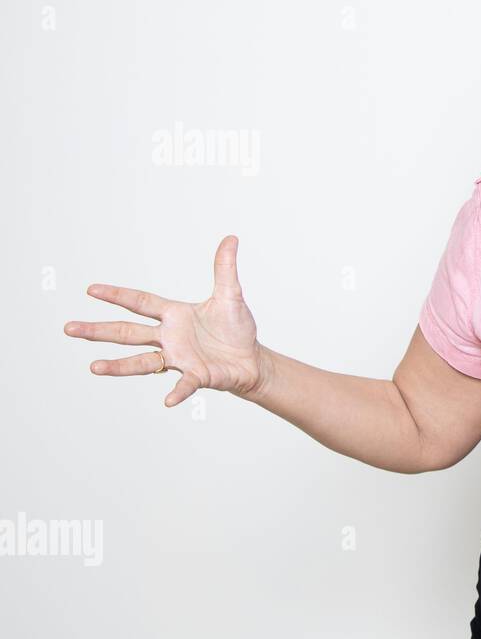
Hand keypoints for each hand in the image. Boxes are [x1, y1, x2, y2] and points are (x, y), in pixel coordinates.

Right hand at [64, 235, 261, 406]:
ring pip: (143, 362)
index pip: (140, 302)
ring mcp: (180, 358)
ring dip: (119, 366)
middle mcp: (170, 338)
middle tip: (69, 328)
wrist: (253, 359)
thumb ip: (225, 268)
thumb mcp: (231, 295)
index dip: (117, 296)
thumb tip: (231, 237)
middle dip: (99, 331)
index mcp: (174, 315)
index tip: (91, 289)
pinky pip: (185, 385)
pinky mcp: (198, 376)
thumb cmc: (237, 329)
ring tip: (94, 367)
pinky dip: (177, 392)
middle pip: (128, 333)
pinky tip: (168, 401)